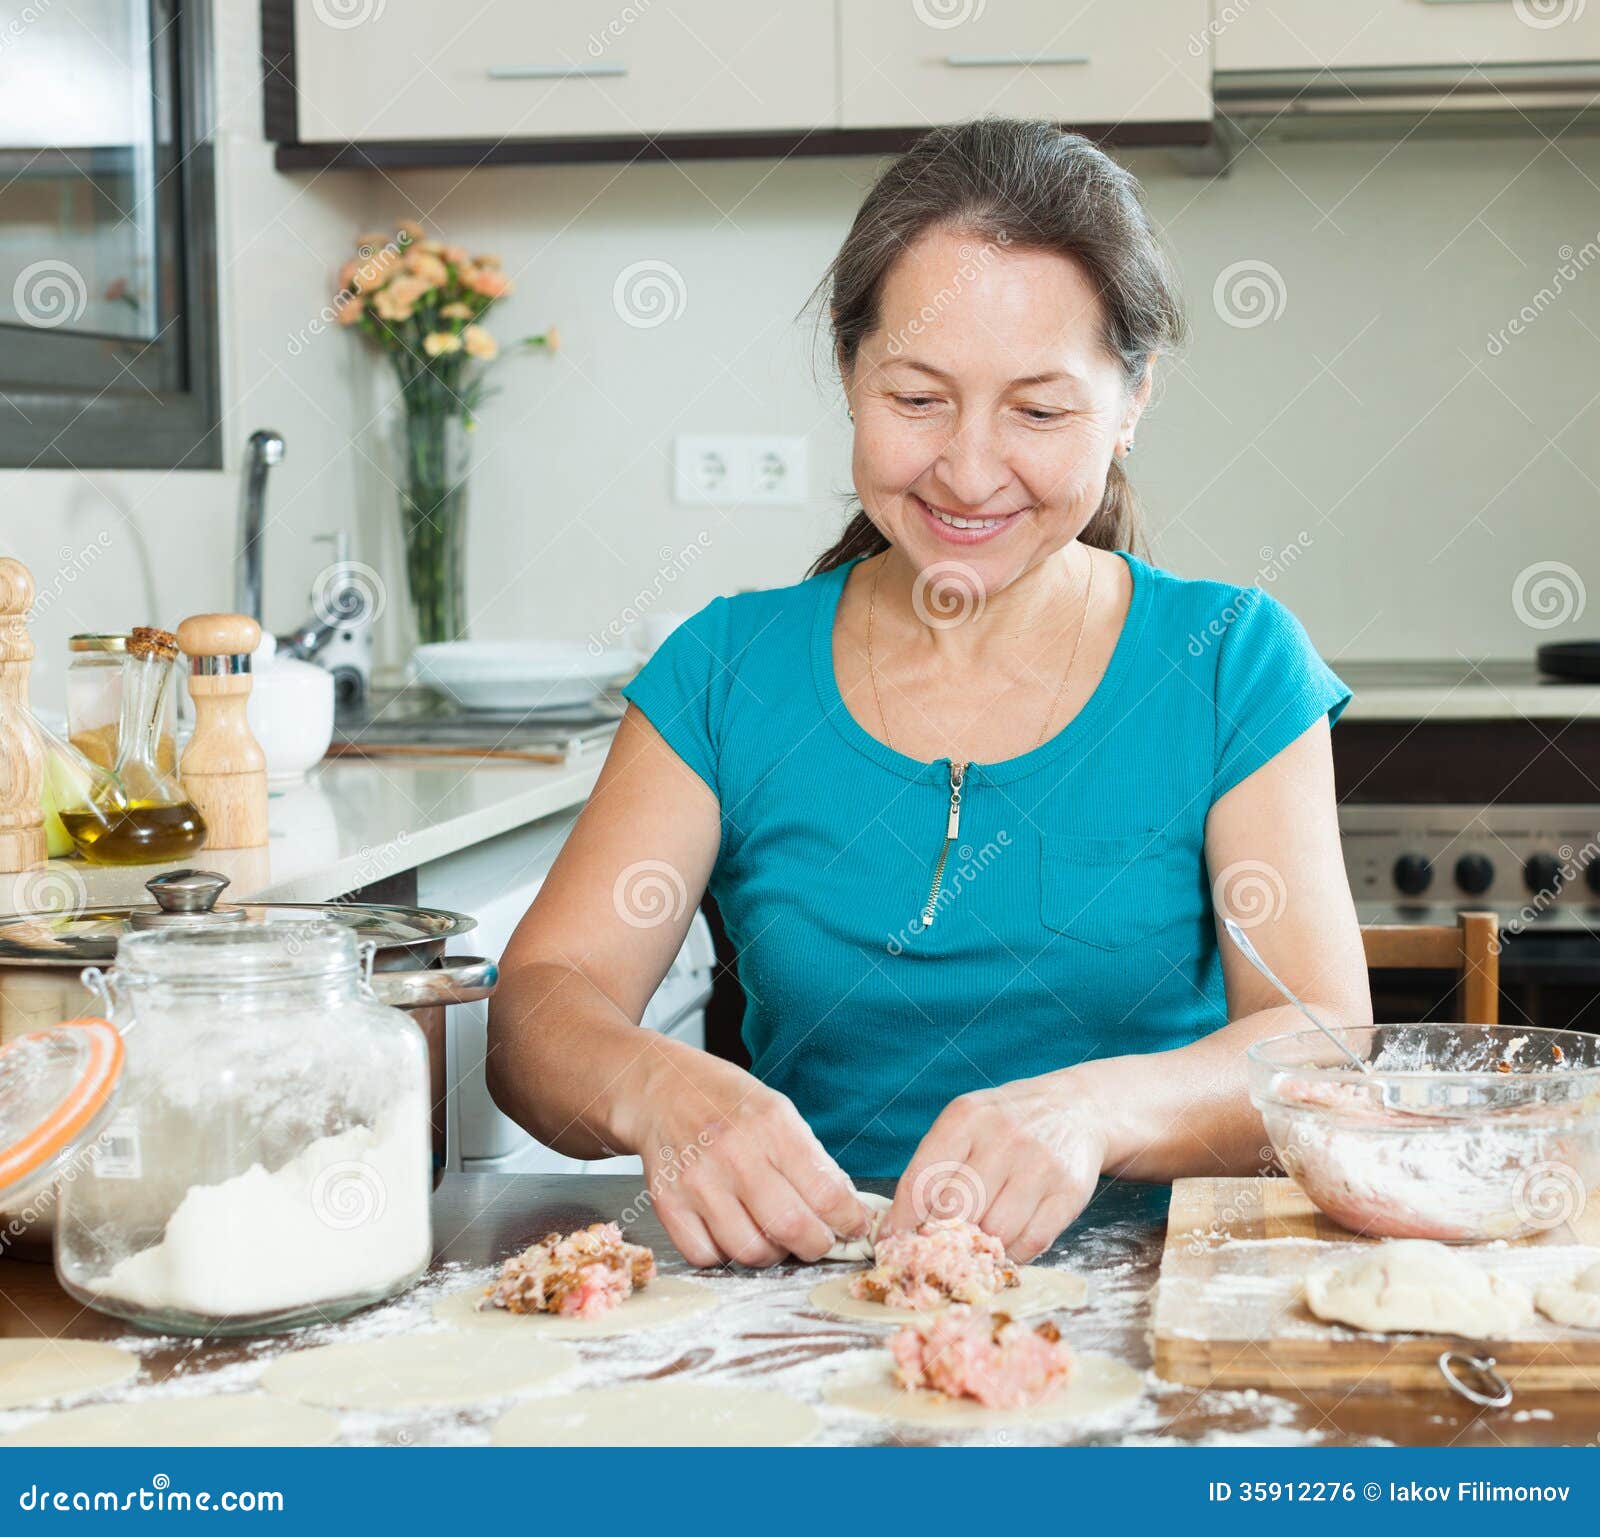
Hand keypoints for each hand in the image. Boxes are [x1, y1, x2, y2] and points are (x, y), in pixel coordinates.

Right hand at [619, 1041, 870, 1267]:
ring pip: (750, 1251)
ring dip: (772, 1254)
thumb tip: (847, 1210)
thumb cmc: (726, 1102)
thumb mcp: (779, 1112)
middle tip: (817, 1239)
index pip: (827, 1192)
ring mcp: (698, 1182)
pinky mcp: (668, 1204)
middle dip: (816, 1245)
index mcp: (771, 1126)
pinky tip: (732, 1230)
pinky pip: (707, 1257)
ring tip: (773, 1234)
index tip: (854, 1227)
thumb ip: (812, 1159)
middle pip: (791, 1229)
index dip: (850, 1221)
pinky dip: (726, 1254)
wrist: (660, 1090)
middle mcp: (735, 1154)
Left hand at [884, 1071, 1108, 1261]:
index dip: (901, 1221)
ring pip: (994, 1234)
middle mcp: (1003, 1137)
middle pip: (955, 1212)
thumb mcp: (965, 1124)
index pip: (921, 1180)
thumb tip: (899, 1229)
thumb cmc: (1005, 1123)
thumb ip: (934, 1167)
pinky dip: (1013, 1254)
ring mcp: (1039, 1164)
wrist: (1075, 1107)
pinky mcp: (1069, 1191)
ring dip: (980, 1248)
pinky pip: (1031, 1243)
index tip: (892, 1243)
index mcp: (966, 1117)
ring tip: (976, 1244)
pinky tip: (1006, 1244)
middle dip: (939, 1238)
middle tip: (935, 1250)